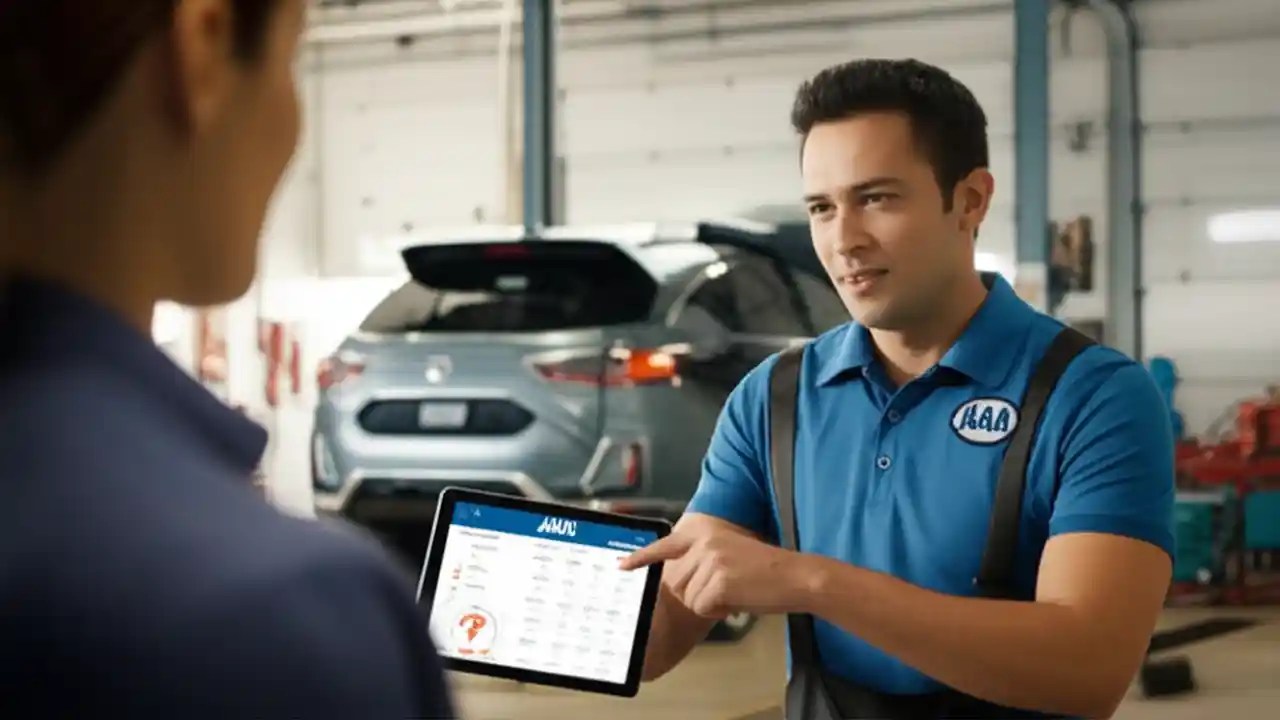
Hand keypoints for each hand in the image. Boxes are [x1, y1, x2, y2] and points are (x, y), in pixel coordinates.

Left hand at [619, 521, 811, 617]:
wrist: (794, 577)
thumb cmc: (764, 572)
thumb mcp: (728, 556)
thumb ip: (701, 562)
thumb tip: (675, 581)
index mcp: (704, 532)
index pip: (665, 545)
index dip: (642, 558)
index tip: (622, 566)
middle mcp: (703, 540)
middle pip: (675, 581)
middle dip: (694, 595)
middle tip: (724, 592)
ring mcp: (709, 558)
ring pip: (687, 597)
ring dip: (707, 604)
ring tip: (734, 593)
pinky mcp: (718, 579)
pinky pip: (702, 607)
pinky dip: (717, 612)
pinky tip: (737, 602)